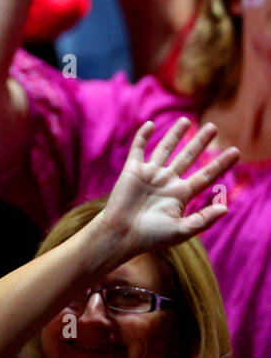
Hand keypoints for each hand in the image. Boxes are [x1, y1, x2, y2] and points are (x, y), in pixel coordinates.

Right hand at [94, 119, 238, 259]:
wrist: (122, 234)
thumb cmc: (151, 237)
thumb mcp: (182, 231)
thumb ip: (203, 219)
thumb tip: (226, 207)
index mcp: (181, 195)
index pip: (206, 175)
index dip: (221, 164)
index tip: (236, 152)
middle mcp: (167, 181)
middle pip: (188, 157)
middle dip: (200, 142)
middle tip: (213, 127)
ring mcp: (150, 174)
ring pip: (165, 149)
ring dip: (175, 134)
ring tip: (186, 120)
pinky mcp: (132, 170)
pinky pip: (138, 149)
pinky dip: (143, 136)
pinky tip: (150, 124)